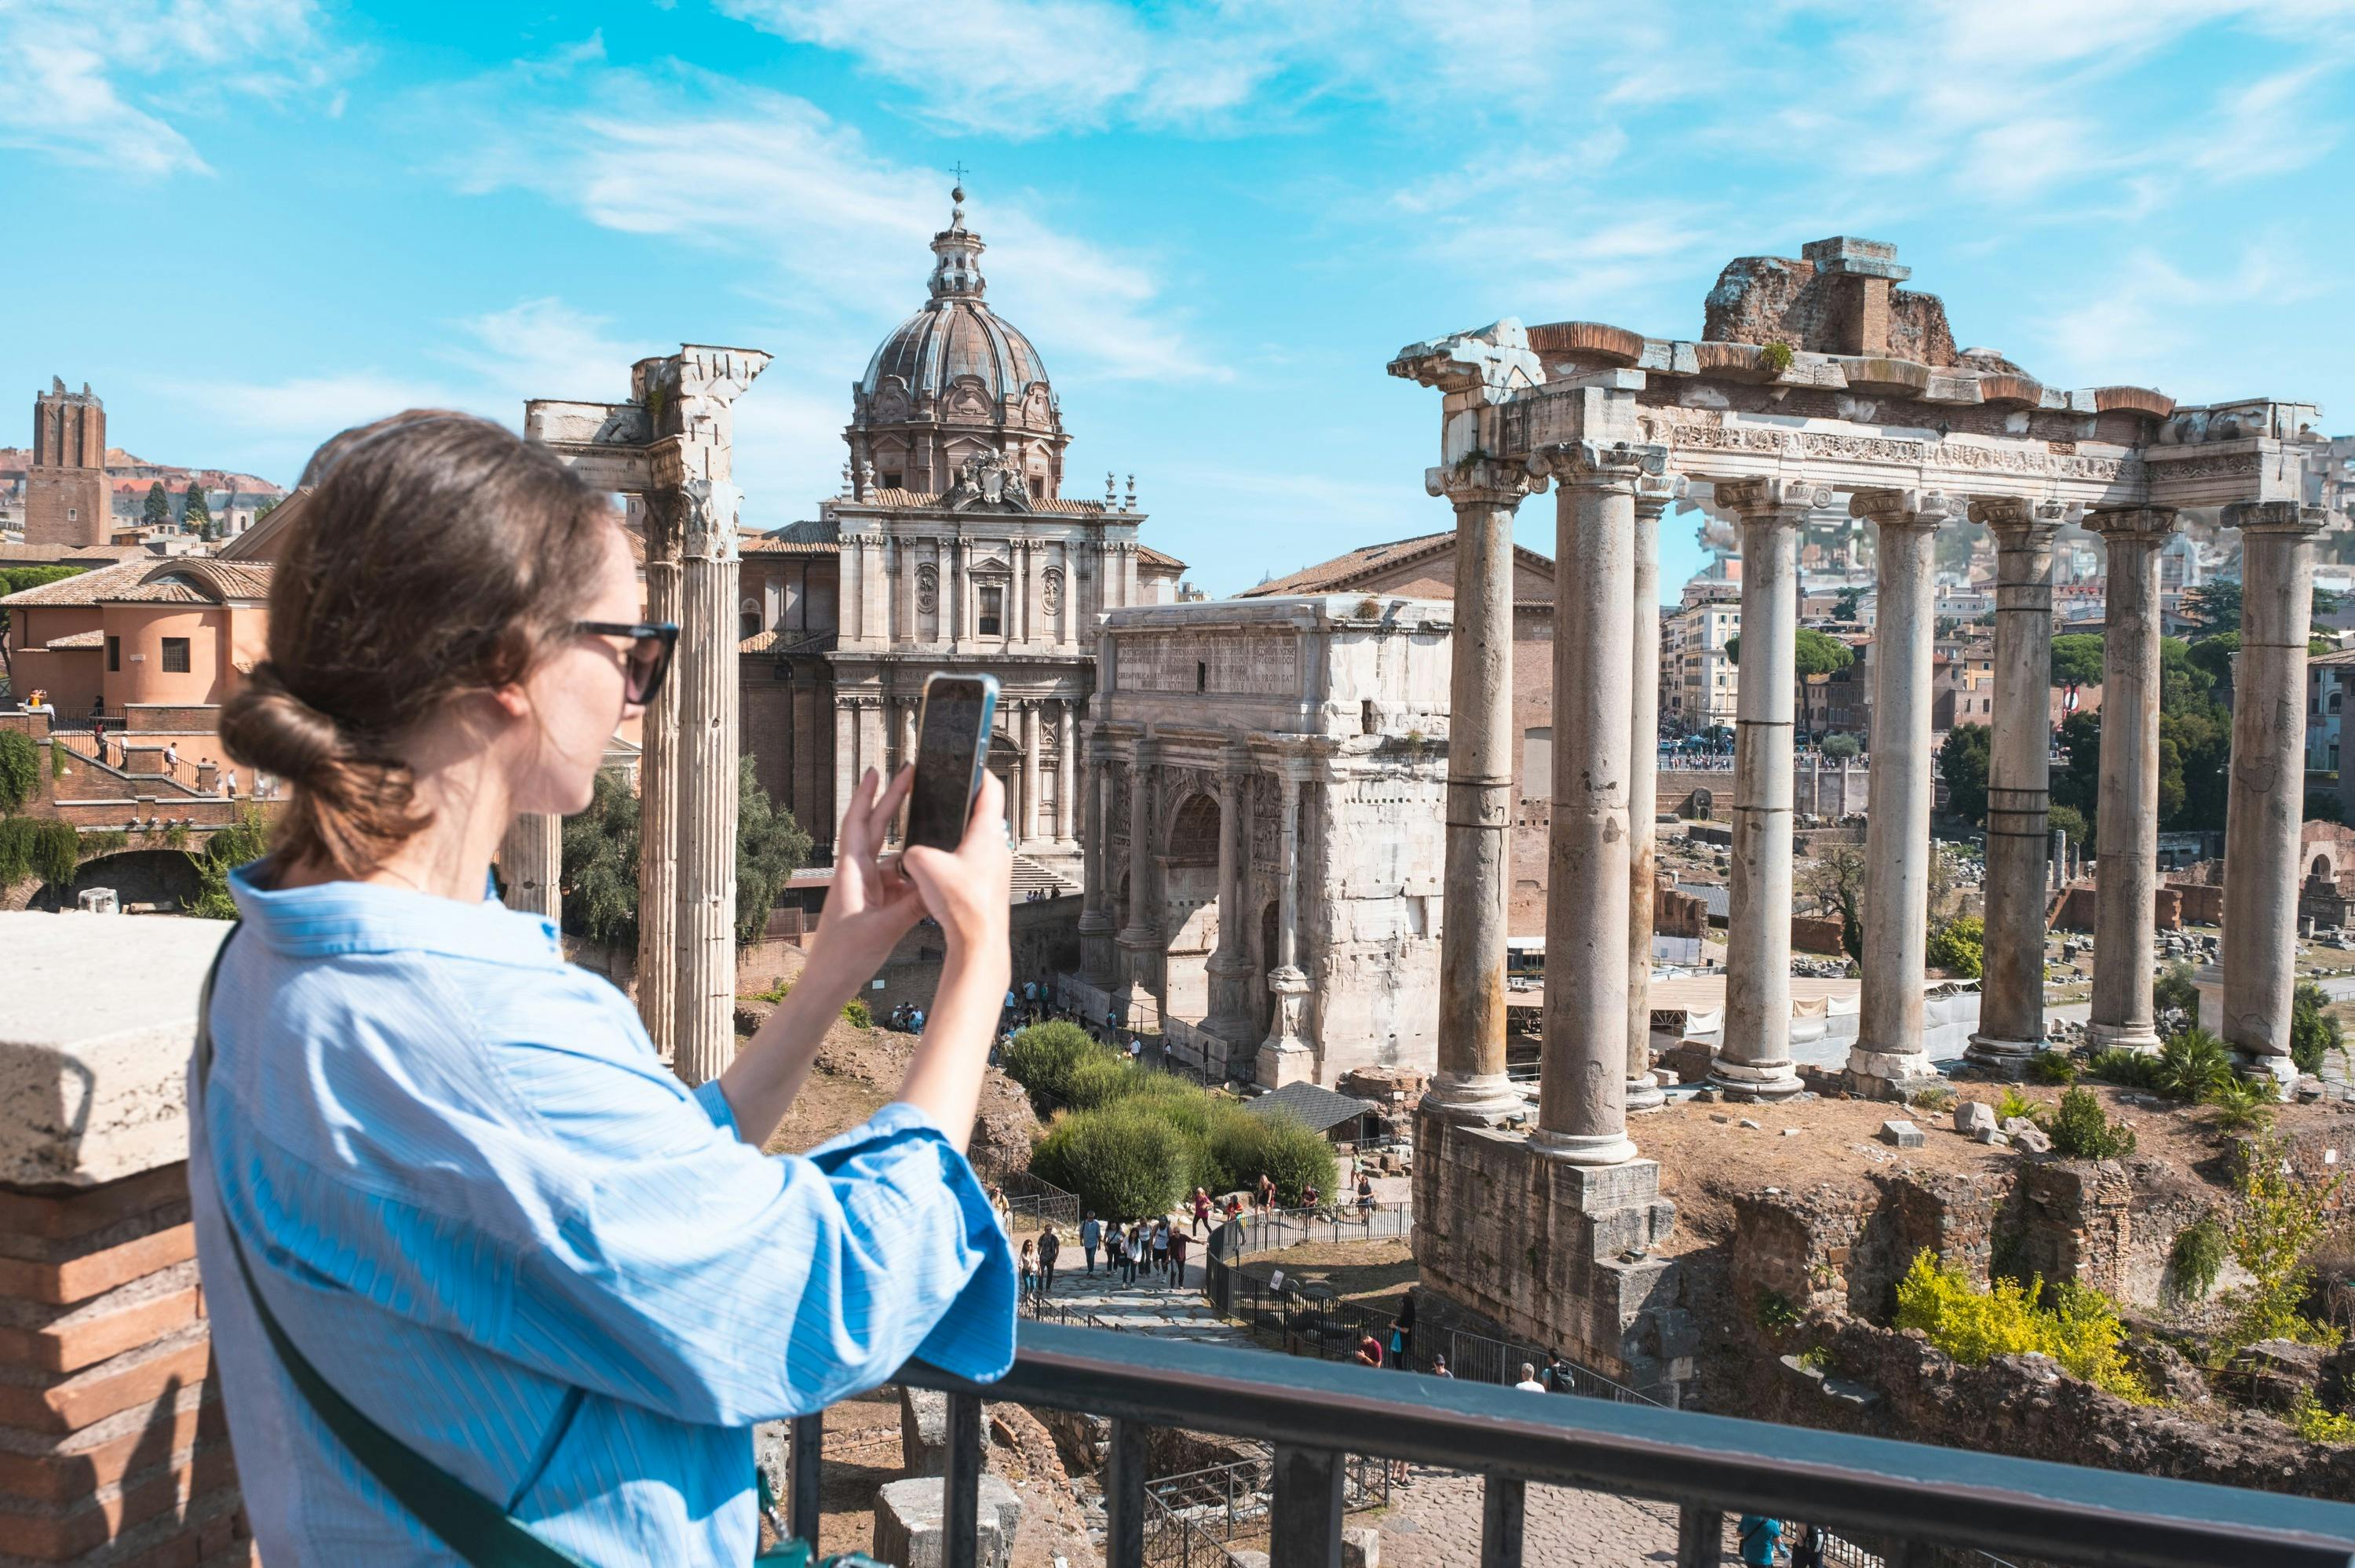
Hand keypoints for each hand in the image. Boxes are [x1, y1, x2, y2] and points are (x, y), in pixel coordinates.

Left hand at [805, 767, 924, 993]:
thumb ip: (913, 906)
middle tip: (909, 775)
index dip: (867, 795)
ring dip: (911, 847)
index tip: (876, 771)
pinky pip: (900, 883)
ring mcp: (866, 889)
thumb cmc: (842, 957)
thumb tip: (938, 884)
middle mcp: (857, 875)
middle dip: (892, 802)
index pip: (857, 823)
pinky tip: (933, 880)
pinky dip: (915, 878)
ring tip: (936, 831)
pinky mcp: (875, 905)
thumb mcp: (883, 929)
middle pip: (875, 829)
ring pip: (892, 858)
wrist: (828, 983)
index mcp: (851, 873)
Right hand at [900, 769, 1012, 965]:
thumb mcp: (923, 866)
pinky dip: (963, 858)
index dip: (978, 773)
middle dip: (966, 806)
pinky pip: (978, 863)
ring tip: (944, 835)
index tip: (970, 764)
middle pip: (986, 814)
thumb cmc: (963, 906)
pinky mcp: (992, 886)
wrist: (980, 942)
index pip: (990, 789)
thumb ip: (912, 851)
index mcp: (986, 833)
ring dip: (964, 835)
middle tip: (951, 798)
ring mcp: (998, 868)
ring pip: (981, 841)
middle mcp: (998, 847)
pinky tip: (946, 870)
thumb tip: (909, 855)